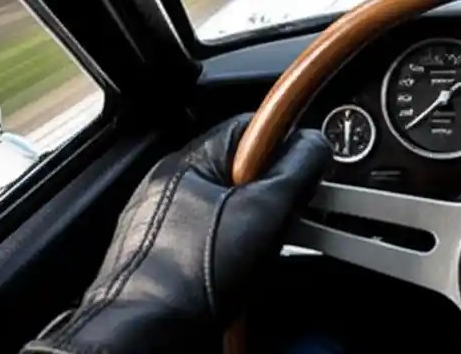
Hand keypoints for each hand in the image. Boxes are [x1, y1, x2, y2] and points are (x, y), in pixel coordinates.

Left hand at [25, 114, 330, 352]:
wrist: (144, 336)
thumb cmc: (193, 277)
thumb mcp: (265, 212)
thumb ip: (296, 169)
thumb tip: (316, 141)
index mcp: (188, 162)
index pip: (250, 128)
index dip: (287, 144)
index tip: (307, 168)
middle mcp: (168, 186)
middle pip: (241, 171)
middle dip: (272, 193)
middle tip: (288, 217)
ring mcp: (160, 222)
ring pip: (226, 208)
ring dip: (252, 225)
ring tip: (260, 252)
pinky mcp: (160, 257)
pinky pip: (207, 238)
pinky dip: (230, 251)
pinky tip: (237, 271)